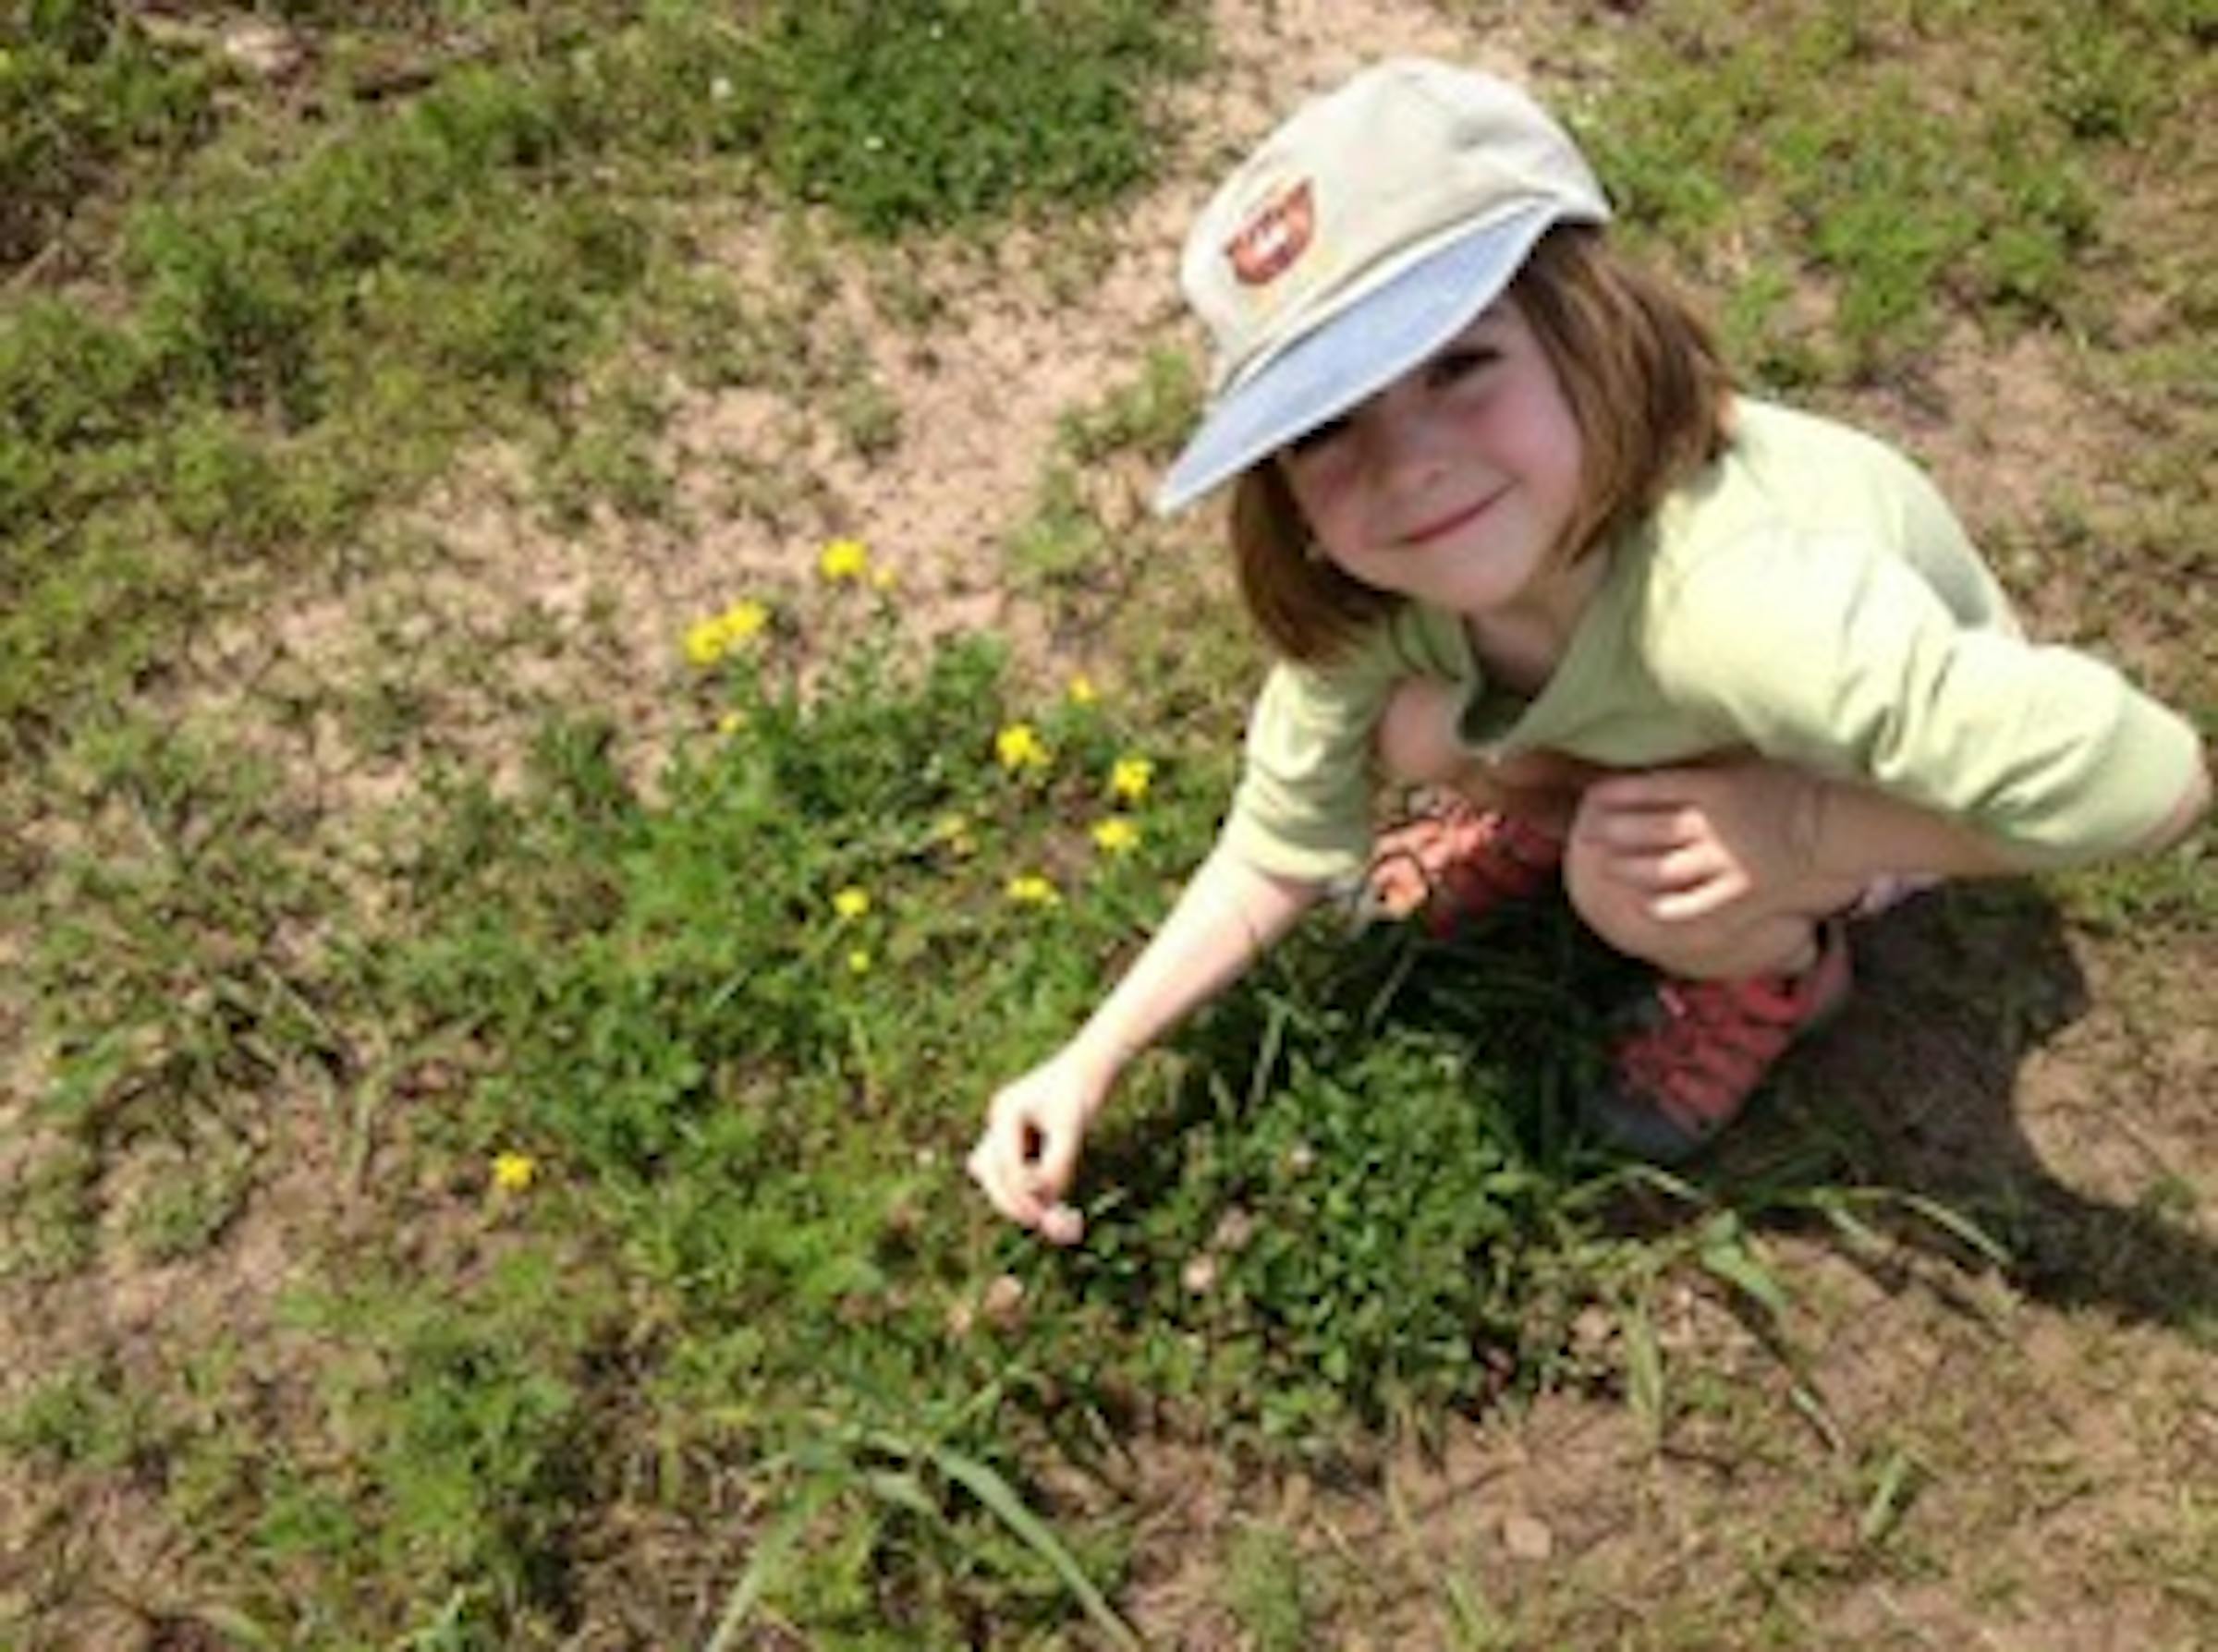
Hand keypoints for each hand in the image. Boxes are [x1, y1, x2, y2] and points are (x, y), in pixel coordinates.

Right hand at [967, 1049, 1111, 1244]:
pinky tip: (1063, 1210)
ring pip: (997, 1179)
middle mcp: (998, 1123)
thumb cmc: (1082, 1090)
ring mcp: (1006, 1133)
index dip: (1021, 1193)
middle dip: (1014, 1202)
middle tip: (1043, 1224)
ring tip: (1058, 1219)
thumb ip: (1058, 1164)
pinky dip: (1033, 1195)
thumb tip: (1046, 1200)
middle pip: (991, 1175)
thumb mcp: (1073, 1127)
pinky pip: (1015, 1177)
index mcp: (1005, 1111)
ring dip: (1019, 1201)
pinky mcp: (1019, 1143)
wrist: (1090, 1066)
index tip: (1043, 1215)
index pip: (1004, 1164)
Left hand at [1576, 761, 1854, 923]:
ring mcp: (1723, 861)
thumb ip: (1699, 766)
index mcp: (1710, 786)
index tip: (1591, 798)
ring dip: (1626, 868)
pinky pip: (1691, 904)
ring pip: (1659, 868)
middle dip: (1609, 832)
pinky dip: (1663, 906)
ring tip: (1605, 866)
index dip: (1611, 794)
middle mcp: (1711, 824)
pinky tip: (1643, 904)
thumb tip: (1655, 758)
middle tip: (1586, 834)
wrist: (1832, 823)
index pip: (1645, 788)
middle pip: (1644, 828)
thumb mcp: (1739, 763)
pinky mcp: (1737, 892)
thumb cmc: (1784, 786)